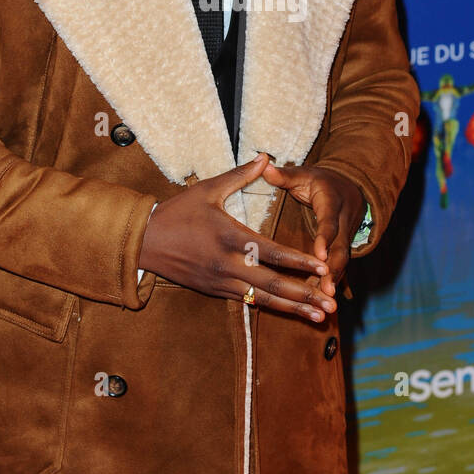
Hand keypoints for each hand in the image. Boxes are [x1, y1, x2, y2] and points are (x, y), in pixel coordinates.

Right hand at [138, 152, 336, 322]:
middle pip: (272, 285)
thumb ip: (240, 175)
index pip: (272, 252)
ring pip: (263, 300)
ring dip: (293, 309)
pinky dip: (271, 307)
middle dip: (305, 295)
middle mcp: (227, 264)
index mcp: (229, 237)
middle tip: (331, 303)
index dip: (299, 262)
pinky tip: (291, 312)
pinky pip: (248, 302)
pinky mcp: (214, 292)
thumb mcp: (207, 189)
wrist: (142, 242)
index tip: (323, 268)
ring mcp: (220, 282)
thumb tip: (266, 156)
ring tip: (320, 317)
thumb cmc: (177, 212)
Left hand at [262, 162, 365, 298]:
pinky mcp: (341, 251)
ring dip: (332, 284)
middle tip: (323, 289)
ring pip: (340, 264)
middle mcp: (342, 224)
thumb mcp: (304, 175)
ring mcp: (345, 239)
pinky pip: (337, 271)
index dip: (325, 239)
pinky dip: (329, 287)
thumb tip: (265, 165)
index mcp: (332, 203)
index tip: (318, 254)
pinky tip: (320, 306)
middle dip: (332, 271)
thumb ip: (285, 175)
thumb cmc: (319, 182)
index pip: (328, 223)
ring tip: (322, 305)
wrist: (350, 188)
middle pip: (339, 250)